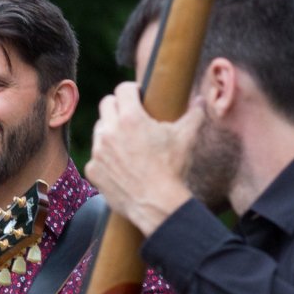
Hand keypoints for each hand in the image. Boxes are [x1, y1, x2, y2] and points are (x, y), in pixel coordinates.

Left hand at [87, 82, 200, 237]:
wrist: (158, 204)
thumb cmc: (172, 169)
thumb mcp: (186, 138)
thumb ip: (193, 115)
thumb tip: (200, 101)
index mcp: (130, 118)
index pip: (123, 89)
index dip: (132, 89)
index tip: (138, 95)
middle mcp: (109, 131)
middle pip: (106, 104)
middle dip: (119, 106)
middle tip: (131, 115)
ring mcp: (98, 151)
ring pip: (99, 129)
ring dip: (110, 130)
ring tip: (127, 141)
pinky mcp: (93, 169)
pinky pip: (96, 156)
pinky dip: (106, 157)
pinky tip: (121, 164)